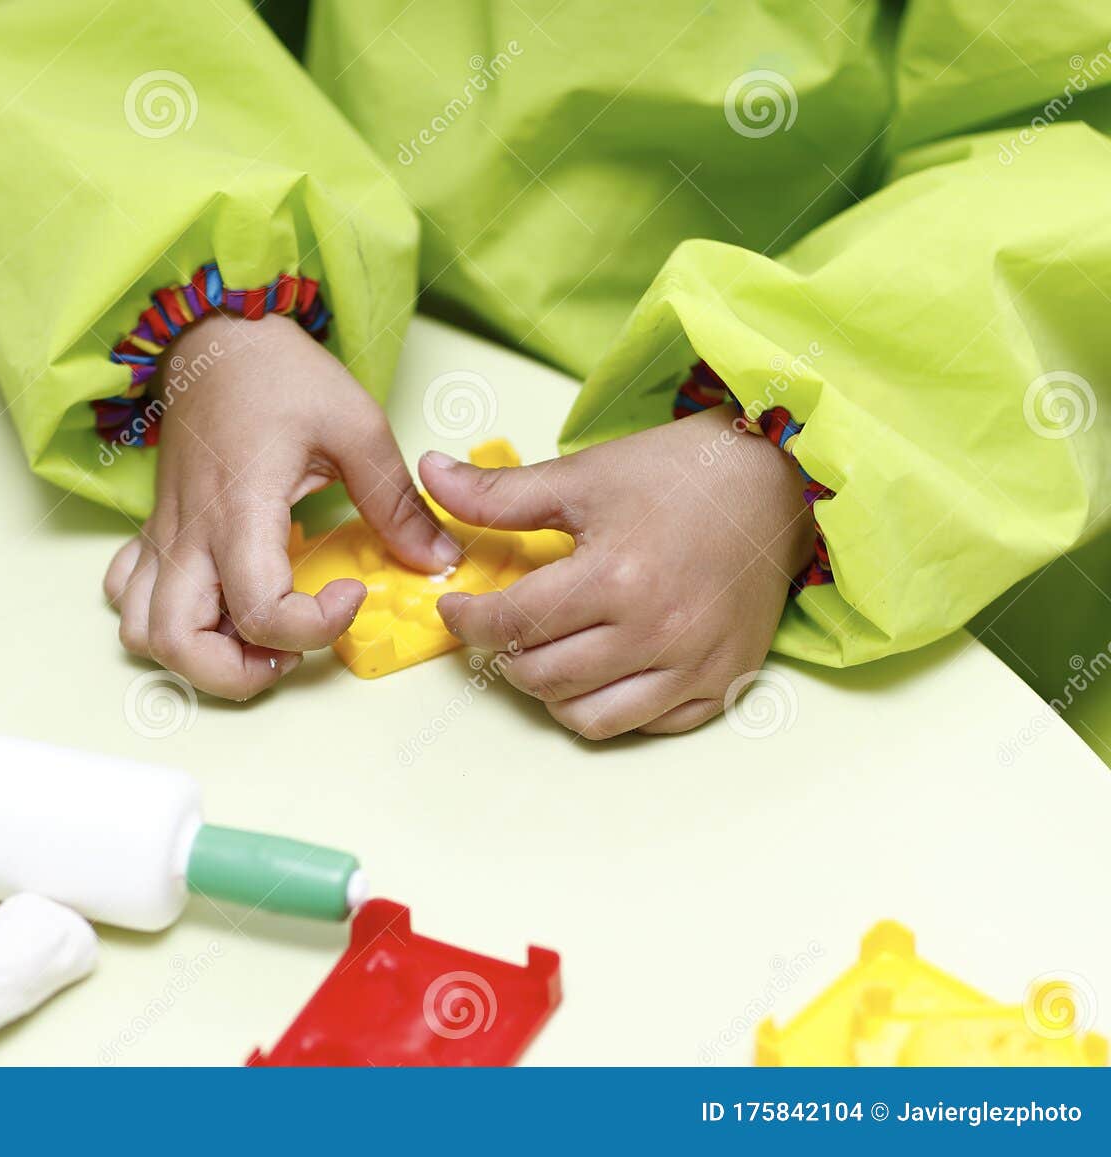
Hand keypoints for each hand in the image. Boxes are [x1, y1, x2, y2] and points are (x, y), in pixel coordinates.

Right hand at [104, 311, 459, 699]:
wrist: (216, 334)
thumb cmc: (279, 373)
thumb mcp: (356, 426)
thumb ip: (395, 502)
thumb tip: (436, 560)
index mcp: (241, 511)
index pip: (261, 612)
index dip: (315, 627)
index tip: (352, 594)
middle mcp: (191, 534)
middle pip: (179, 646)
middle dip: (238, 672)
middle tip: (290, 648)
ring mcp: (165, 535)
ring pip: (141, 632)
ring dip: (195, 654)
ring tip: (251, 634)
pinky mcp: (155, 529)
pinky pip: (126, 595)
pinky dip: (158, 616)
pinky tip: (210, 601)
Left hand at [419, 404, 813, 737]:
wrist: (775, 483)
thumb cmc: (677, 475)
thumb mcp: (582, 476)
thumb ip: (498, 493)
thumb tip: (427, 473)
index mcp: (617, 577)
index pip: (514, 623)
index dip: (469, 620)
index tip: (454, 608)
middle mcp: (658, 632)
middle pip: (544, 677)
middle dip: (505, 656)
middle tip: (499, 629)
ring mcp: (695, 665)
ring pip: (590, 717)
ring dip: (550, 692)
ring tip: (543, 653)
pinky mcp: (724, 682)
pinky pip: (648, 726)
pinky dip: (610, 708)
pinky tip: (598, 671)